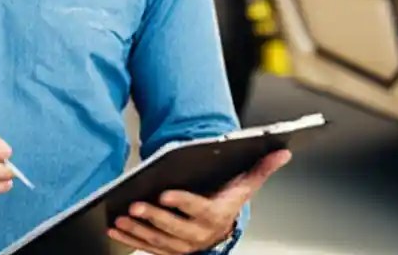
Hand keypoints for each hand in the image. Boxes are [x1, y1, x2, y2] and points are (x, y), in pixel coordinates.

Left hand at [108, 149, 291, 253]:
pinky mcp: (166, 250)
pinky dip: (129, 238)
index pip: (197, 209)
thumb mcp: (245, 186)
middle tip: (135, 204)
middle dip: (154, 217)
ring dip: (138, 229)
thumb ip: (261, 169)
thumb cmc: (228, 202)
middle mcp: (198, 234)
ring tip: (121, 216)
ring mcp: (180, 245)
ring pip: (157, 239)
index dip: (181, 202)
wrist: (219, 231)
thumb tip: (283, 152)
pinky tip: (115, 228)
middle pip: (173, 228)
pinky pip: (146, 246)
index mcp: (215, 215)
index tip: (164, 192)